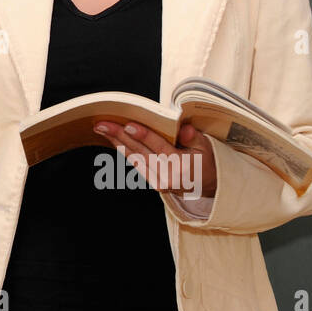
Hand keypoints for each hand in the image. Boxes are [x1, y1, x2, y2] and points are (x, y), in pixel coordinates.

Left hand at [93, 120, 216, 199]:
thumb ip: (194, 137)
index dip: (143, 135)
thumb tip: (185, 129)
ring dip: (117, 142)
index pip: (159, 146)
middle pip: (140, 151)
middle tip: (102, 124)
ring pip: (134, 158)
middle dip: (119, 136)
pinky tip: (114, 140)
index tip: (127, 125)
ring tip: (102, 129)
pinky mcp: (154, 184)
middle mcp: (168, 176)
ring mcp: (159, 182)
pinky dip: (124, 151)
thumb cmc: (205, 160)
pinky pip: (136, 164)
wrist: (210, 186)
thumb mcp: (205, 146)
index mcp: (182, 165)